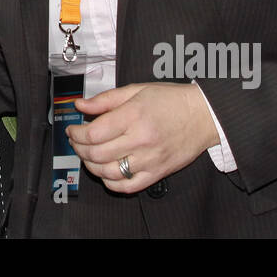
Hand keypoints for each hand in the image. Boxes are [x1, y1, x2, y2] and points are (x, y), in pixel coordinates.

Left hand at [66, 82, 218, 193]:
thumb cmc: (170, 101)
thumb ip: (105, 99)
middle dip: (79, 148)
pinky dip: (110, 183)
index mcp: (134, 116)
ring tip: (88, 155)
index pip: (94, 133)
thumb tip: (80, 105)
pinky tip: (105, 172)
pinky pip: (127, 186)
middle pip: (97, 153)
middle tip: (76, 141)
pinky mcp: (157, 173)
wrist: (203, 116)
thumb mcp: (136, 90)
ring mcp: (149, 160)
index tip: (73, 130)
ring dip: (91, 166)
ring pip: (108, 172)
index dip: (76, 133)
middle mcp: (140, 140)